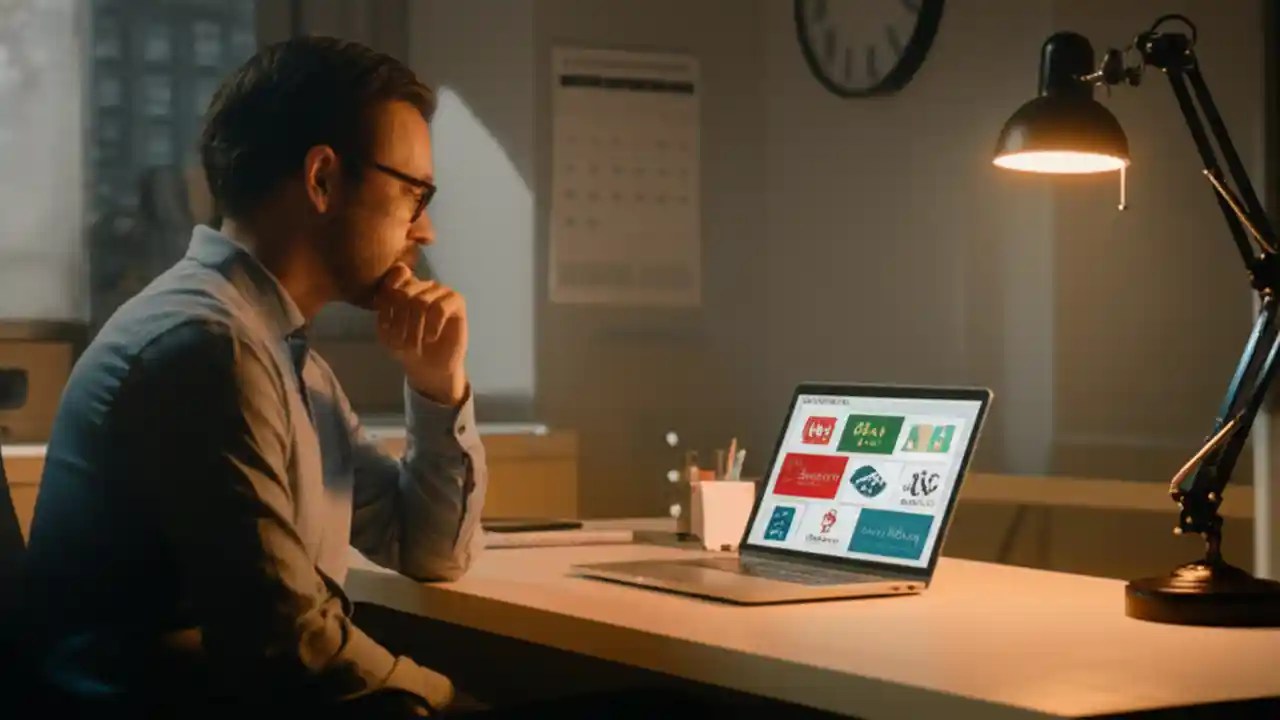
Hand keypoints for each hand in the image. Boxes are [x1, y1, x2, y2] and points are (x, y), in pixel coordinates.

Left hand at [373, 263, 468, 404]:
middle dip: (399, 322)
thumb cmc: (407, 347)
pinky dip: (432, 326)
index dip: (389, 294)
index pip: (397, 273)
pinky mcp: (456, 301)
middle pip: (404, 292)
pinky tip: (430, 338)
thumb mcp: (386, 331)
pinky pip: (440, 308)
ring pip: (421, 301)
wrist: (430, 367)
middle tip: (400, 343)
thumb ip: (384, 311)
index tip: (386, 322)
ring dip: (414, 328)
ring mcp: (440, 291)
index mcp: (405, 287)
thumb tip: (386, 296)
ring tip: (415, 344)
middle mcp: (423, 285)